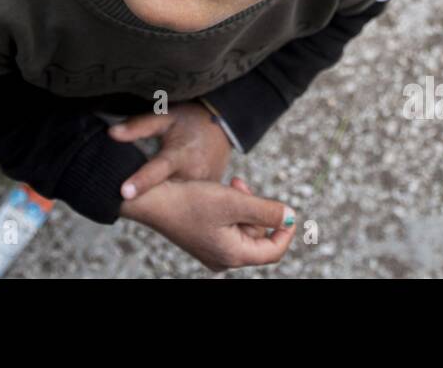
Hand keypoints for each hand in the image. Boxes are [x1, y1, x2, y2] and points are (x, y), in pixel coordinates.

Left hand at [110, 102, 231, 200]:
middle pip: (163, 192)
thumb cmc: (188, 121)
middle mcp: (194, 174)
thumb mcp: (165, 116)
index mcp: (182, 154)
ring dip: (155, 202)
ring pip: (173, 201)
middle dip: (143, 196)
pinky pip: (182, 204)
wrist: (221, 128)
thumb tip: (111, 133)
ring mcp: (203, 189)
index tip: (124, 192)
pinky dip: (169, 204)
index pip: (159, 169)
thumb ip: (138, 126)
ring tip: (130, 205)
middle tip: (116, 198)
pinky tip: (156, 203)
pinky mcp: (207, 198)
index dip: (142, 181)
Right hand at [120, 178, 295, 271]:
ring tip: (230, 184)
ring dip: (243, 204)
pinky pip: (228, 225)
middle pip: (258, 236)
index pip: (274, 250)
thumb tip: (291, 216)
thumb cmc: (189, 200)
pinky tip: (220, 192)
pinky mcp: (204, 238)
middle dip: (257, 208)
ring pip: (243, 227)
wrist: (150, 199)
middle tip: (241, 184)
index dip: (286, 230)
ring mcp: (213, 250)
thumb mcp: (233, 201)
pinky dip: (230, 208)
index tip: (287, 207)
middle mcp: (224, 258)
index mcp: (234, 255)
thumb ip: (266, 210)